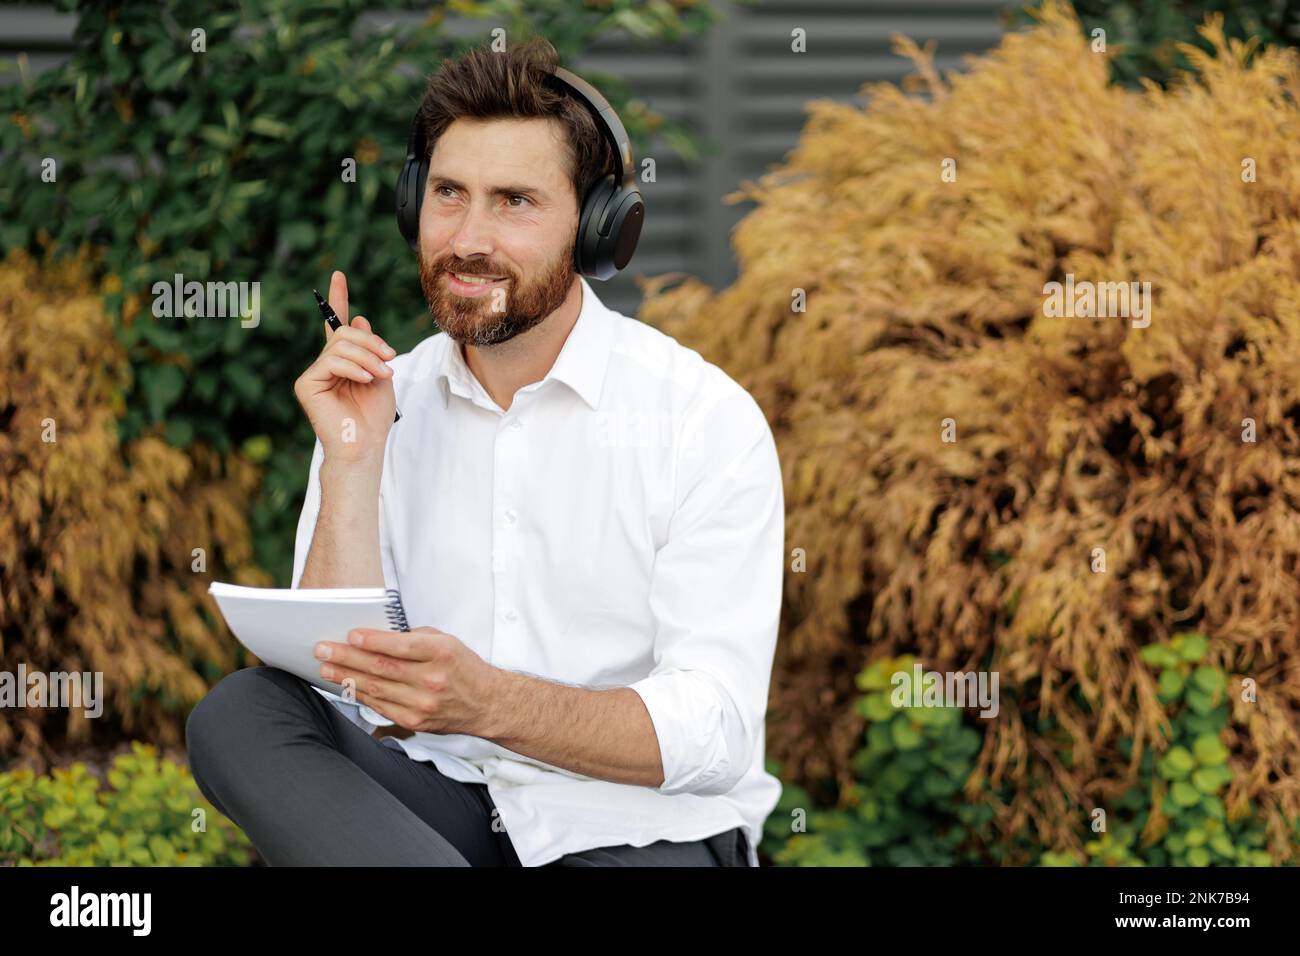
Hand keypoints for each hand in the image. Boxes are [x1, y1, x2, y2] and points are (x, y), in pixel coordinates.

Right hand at [293, 270, 397, 463]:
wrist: (365, 445)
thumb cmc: (373, 416)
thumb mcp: (380, 375)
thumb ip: (371, 349)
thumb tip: (357, 319)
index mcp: (342, 361)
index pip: (336, 324)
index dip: (337, 299)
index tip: (338, 275)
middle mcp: (324, 365)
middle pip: (343, 333)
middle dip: (371, 342)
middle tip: (390, 359)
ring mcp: (313, 374)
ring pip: (340, 346)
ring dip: (368, 357)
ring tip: (383, 374)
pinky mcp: (306, 384)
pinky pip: (332, 361)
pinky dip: (354, 367)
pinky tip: (366, 379)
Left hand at [313, 626, 498, 735]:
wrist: (487, 704)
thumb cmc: (464, 668)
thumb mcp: (447, 642)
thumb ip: (414, 638)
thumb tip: (377, 637)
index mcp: (442, 653)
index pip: (401, 646)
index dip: (373, 640)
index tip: (350, 634)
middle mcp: (432, 679)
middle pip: (382, 668)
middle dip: (347, 657)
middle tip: (323, 649)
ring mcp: (423, 703)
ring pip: (376, 688)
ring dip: (347, 677)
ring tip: (326, 667)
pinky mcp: (415, 721)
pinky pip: (381, 706)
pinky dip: (361, 695)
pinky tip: (346, 686)